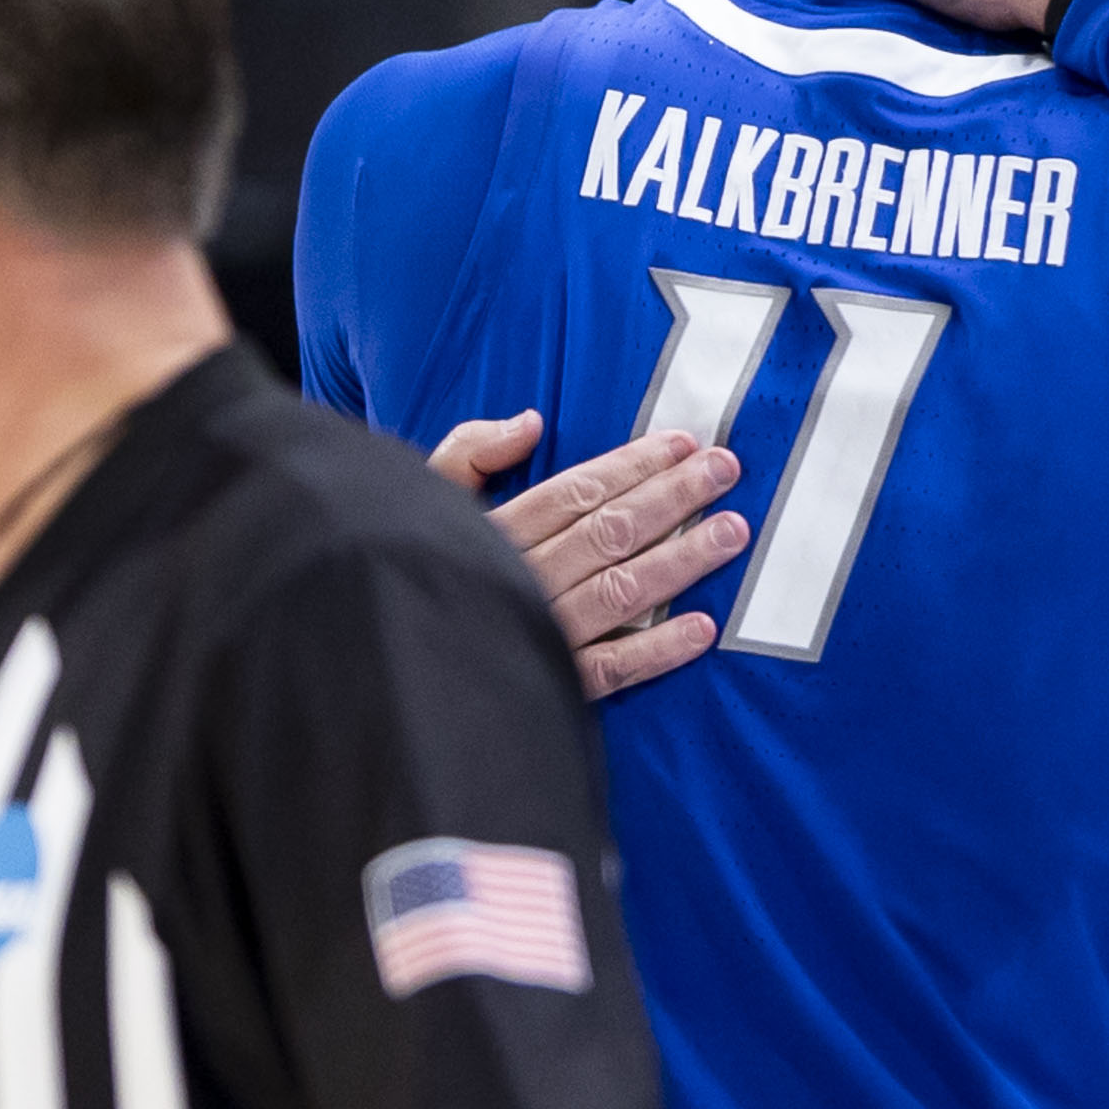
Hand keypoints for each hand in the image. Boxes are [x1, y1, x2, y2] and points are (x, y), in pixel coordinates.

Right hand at [429, 412, 748, 698]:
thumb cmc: (400, 567)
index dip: (633, 465)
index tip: (683, 443)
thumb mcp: (418, 496)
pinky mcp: (548, 687)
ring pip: (621, 592)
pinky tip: (702, 630)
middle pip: (609, 531)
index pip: (576, 491)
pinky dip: (657, 651)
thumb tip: (531, 421)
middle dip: (673, 497)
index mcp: (495, 532)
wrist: (376, 667)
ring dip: (681, 561)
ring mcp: (538, 633)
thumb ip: (468, 453)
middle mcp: (522, 578)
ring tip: (732, 531)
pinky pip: (610, 669)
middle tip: (727, 469)